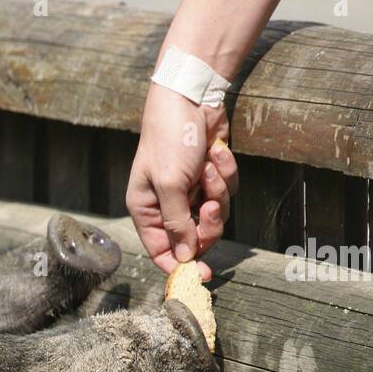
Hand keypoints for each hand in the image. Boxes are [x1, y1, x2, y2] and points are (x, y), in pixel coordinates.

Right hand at [126, 85, 237, 279]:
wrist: (191, 95)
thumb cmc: (170, 138)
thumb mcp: (170, 185)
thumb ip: (177, 224)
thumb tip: (184, 257)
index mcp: (146, 210)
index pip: (161, 251)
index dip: (181, 266)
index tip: (203, 276)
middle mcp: (166, 205)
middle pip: (194, 238)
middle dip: (207, 224)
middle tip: (210, 206)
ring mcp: (189, 191)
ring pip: (214, 215)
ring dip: (217, 192)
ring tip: (209, 167)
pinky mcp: (210, 177)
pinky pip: (226, 191)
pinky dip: (225, 173)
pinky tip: (216, 152)